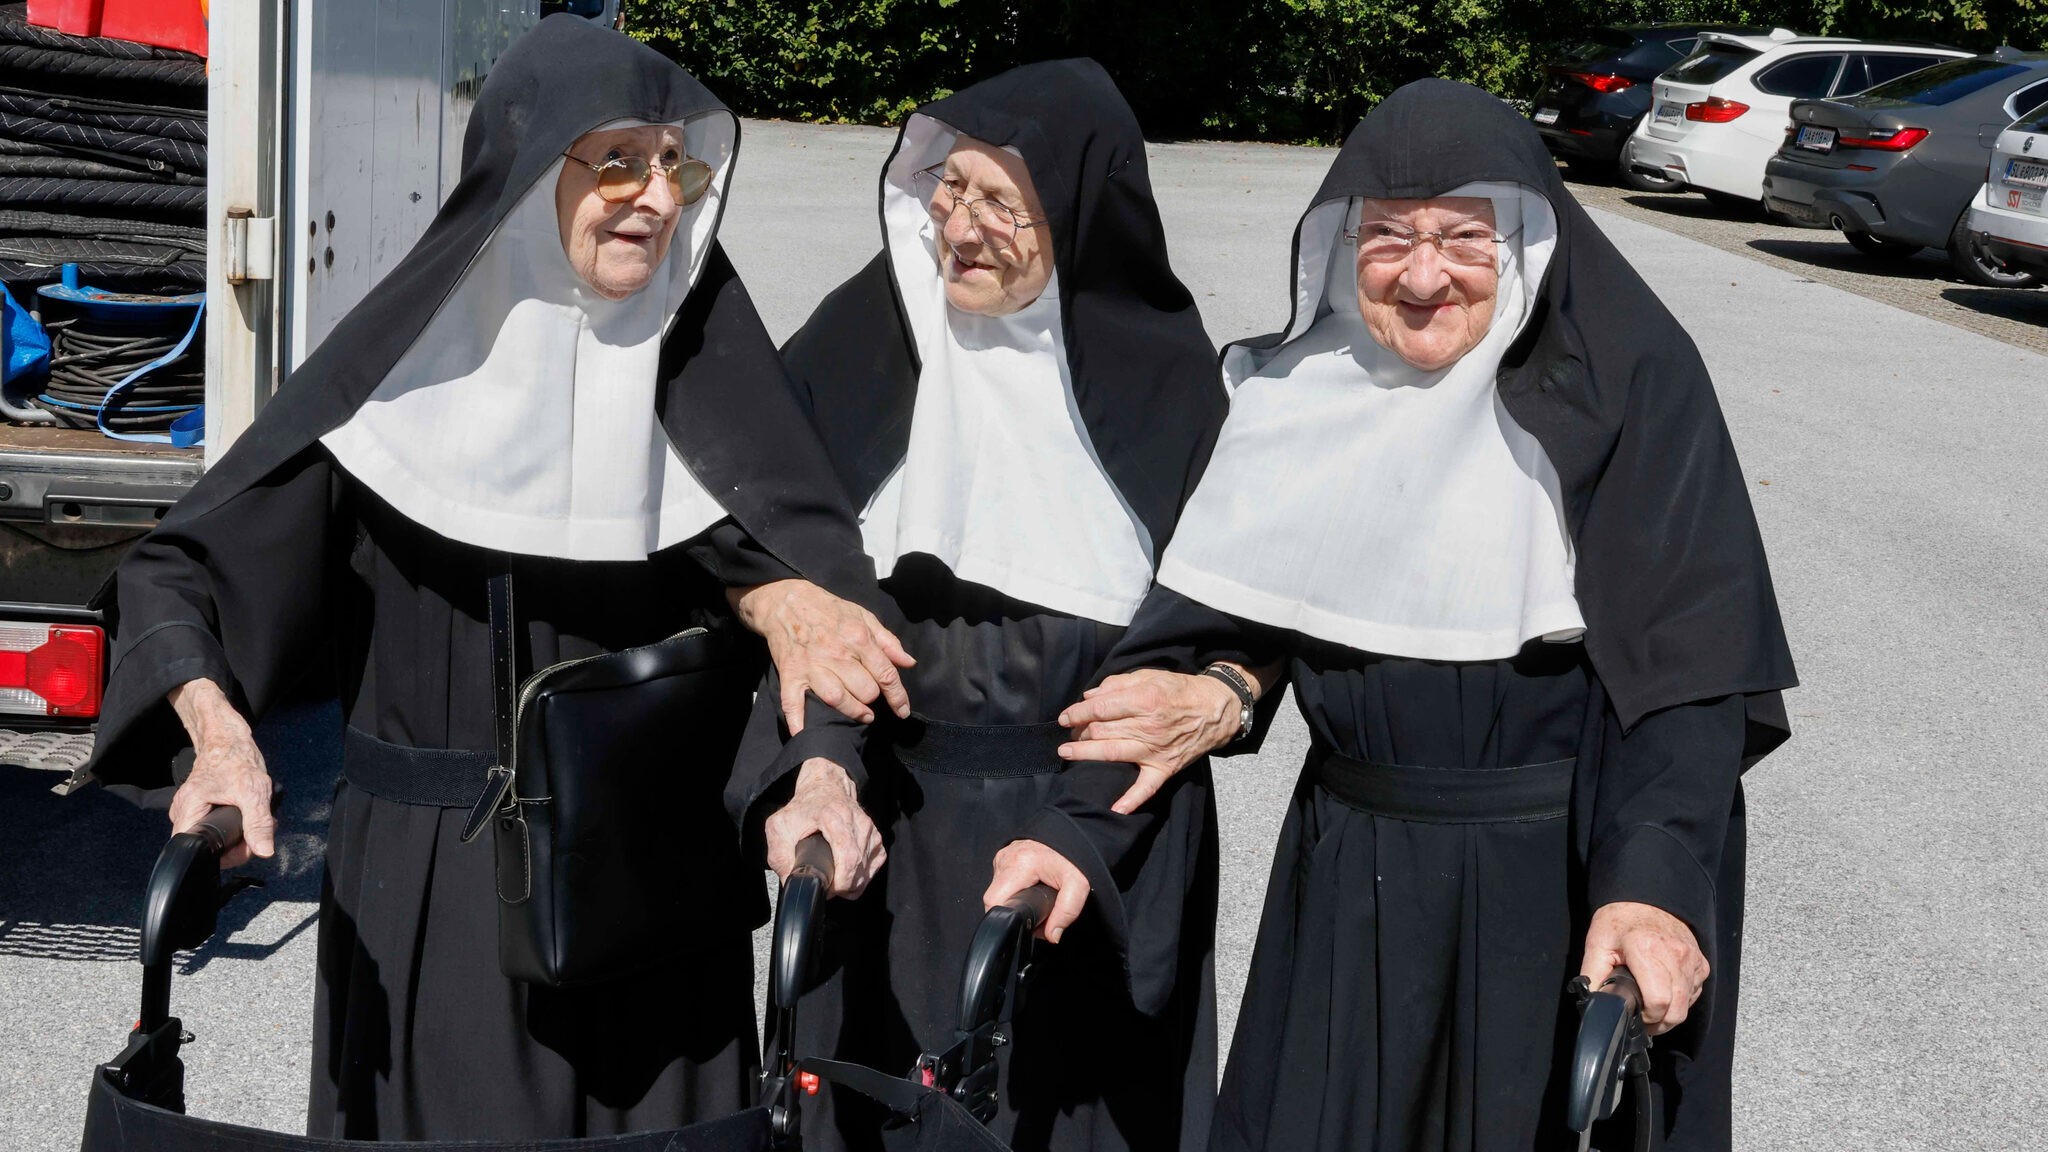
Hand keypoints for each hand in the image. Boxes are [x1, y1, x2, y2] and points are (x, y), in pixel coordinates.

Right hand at [165, 678, 273, 868]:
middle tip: (258, 831)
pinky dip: (234, 823)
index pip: (197, 851)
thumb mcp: (253, 792)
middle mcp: (183, 813)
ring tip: (255, 820)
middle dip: (236, 844)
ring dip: (238, 834)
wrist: (227, 737)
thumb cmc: (236, 759)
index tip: (247, 846)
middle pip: (207, 846)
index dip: (224, 856)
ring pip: (214, 836)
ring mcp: (191, 809)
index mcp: (188, 811)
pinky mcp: (200, 806)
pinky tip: (247, 814)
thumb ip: (258, 823)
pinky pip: (215, 825)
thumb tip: (264, 851)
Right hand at [731, 580, 913, 732]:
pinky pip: (793, 701)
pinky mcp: (791, 673)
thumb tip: (909, 663)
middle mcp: (836, 653)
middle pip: (864, 690)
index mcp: (858, 638)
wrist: (787, 601)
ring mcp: (812, 664)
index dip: (897, 697)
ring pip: (836, 698)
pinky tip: (804, 733)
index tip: (902, 711)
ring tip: (861, 715)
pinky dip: (797, 720)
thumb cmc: (830, 610)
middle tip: (870, 698)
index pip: (885, 674)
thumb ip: (888, 641)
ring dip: (851, 711)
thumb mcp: (863, 617)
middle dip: (872, 699)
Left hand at [763, 759, 885, 897]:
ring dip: (851, 883)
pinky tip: (847, 873)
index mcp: (833, 817)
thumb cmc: (802, 810)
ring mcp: (869, 830)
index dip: (840, 880)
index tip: (828, 887)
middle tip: (827, 886)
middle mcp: (856, 822)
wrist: (824, 788)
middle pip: (858, 867)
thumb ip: (781, 856)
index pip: (848, 855)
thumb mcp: (779, 828)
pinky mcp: (876, 838)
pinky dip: (861, 877)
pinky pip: (874, 868)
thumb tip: (791, 882)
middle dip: (843, 886)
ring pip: (866, 871)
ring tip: (834, 878)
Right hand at [983, 839, 1089, 943]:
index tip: (1024, 920)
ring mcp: (1002, 856)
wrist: (1072, 836)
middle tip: (1034, 910)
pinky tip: (1028, 888)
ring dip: (1012, 900)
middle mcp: (1006, 858)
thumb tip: (1052, 935)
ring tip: (1033, 897)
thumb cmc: (1073, 858)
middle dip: (1012, 911)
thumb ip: (1066, 911)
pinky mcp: (1003, 856)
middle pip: (994, 898)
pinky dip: (1013, 888)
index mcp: (1020, 864)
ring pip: (997, 890)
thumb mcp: (1078, 885)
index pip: (995, 901)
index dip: (1007, 917)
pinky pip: (1001, 880)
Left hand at [1057, 669, 1242, 813]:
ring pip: (1111, 754)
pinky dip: (1131, 800)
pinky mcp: (1165, 767)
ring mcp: (1155, 750)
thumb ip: (1118, 683)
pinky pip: (1146, 788)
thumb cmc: (1181, 690)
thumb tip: (1090, 696)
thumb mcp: (1151, 676)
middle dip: (1079, 732)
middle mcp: (1148, 727)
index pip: (1100, 708)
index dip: (1077, 713)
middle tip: (1070, 733)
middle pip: (1101, 731)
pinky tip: (1115, 809)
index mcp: (1144, 700)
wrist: (1216, 710)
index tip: (1065, 717)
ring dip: (1084, 755)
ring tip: (1067, 753)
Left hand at [1580, 901, 1709, 1035]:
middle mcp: (1675, 955)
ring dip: (1672, 1014)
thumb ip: (1592, 975)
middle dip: (1660, 1023)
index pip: (1658, 1001)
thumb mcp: (1597, 944)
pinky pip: (1694, 992)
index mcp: (1646, 950)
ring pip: (1687, 1005)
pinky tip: (1666, 992)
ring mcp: (1691, 959)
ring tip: (1653, 1008)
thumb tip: (1593, 1003)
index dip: (1647, 1018)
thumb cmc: (1620, 921)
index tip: (1637, 1018)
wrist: (1646, 899)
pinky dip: (1682, 1000)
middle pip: (1677, 1010)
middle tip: (1645, 1021)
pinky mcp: (1701, 962)